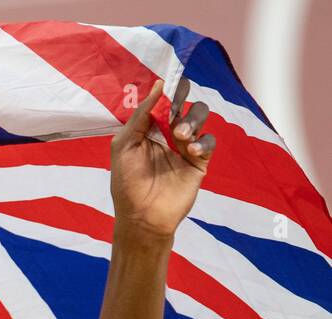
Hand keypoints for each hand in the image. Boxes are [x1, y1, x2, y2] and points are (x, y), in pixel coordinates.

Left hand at [110, 77, 214, 241]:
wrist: (142, 217)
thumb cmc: (127, 184)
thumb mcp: (124, 146)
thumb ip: (140, 116)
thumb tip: (158, 85)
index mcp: (148, 128)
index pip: (163, 100)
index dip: (168, 89)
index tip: (170, 86)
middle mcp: (168, 133)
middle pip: (185, 101)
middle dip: (183, 97)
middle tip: (176, 107)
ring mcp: (185, 146)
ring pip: (200, 115)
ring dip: (193, 119)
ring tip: (181, 135)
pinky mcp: (199, 160)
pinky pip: (210, 141)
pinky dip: (204, 141)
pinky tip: (192, 151)